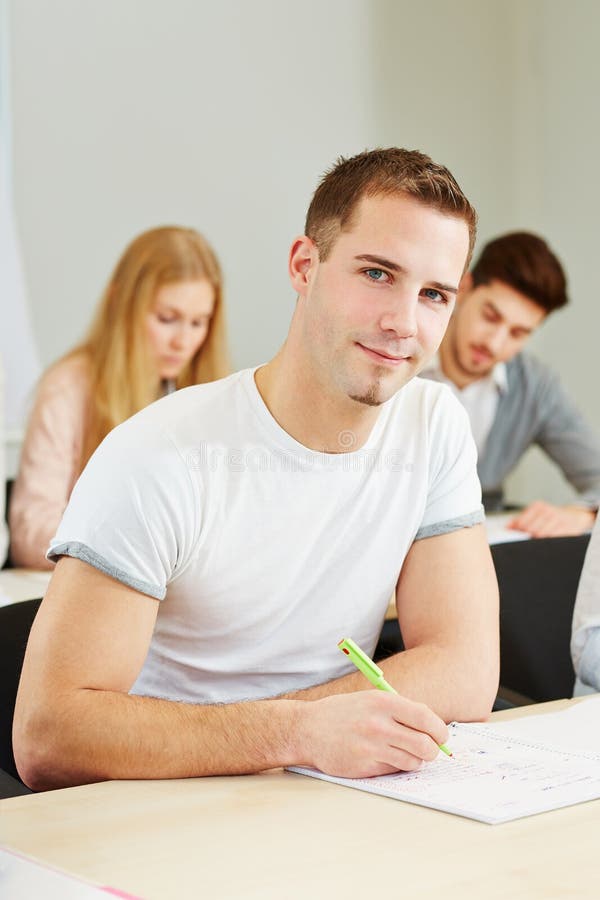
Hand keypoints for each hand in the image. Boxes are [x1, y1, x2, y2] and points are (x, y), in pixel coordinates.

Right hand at [295, 690, 447, 778]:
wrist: (308, 729)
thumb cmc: (343, 713)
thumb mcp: (371, 700)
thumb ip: (400, 710)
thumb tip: (433, 727)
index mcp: (383, 703)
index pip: (426, 719)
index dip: (439, 731)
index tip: (441, 736)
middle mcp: (379, 724)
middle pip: (426, 745)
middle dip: (432, 750)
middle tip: (428, 750)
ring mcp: (372, 747)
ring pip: (413, 761)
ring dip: (414, 760)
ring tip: (402, 752)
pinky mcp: (364, 767)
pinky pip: (394, 771)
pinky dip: (395, 767)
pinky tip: (382, 757)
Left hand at [508, 501, 595, 537]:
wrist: (574, 516)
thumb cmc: (551, 517)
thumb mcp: (535, 513)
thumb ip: (520, 520)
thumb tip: (507, 527)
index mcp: (538, 506)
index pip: (522, 522)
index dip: (518, 532)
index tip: (518, 537)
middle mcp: (548, 511)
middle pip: (531, 530)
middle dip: (527, 537)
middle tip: (527, 542)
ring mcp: (559, 519)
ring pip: (542, 535)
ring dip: (537, 541)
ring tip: (537, 543)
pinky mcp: (568, 528)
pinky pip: (554, 539)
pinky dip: (549, 542)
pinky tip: (547, 542)